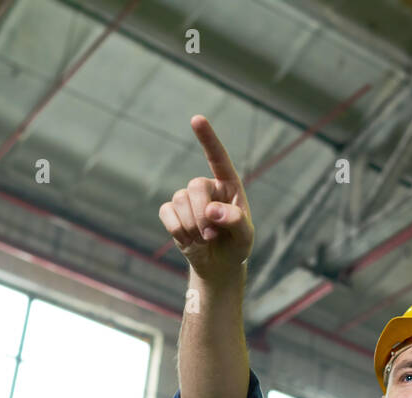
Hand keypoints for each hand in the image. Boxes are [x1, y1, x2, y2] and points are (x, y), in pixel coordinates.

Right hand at [157, 115, 253, 280]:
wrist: (219, 264)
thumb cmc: (237, 245)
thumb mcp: (245, 236)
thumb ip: (235, 221)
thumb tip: (212, 210)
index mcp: (229, 185)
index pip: (218, 158)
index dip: (207, 138)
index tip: (196, 119)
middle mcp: (207, 187)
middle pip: (195, 186)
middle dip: (202, 214)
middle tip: (211, 236)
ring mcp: (187, 198)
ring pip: (179, 201)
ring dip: (192, 227)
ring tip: (204, 240)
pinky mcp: (172, 212)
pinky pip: (166, 213)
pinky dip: (177, 231)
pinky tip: (189, 240)